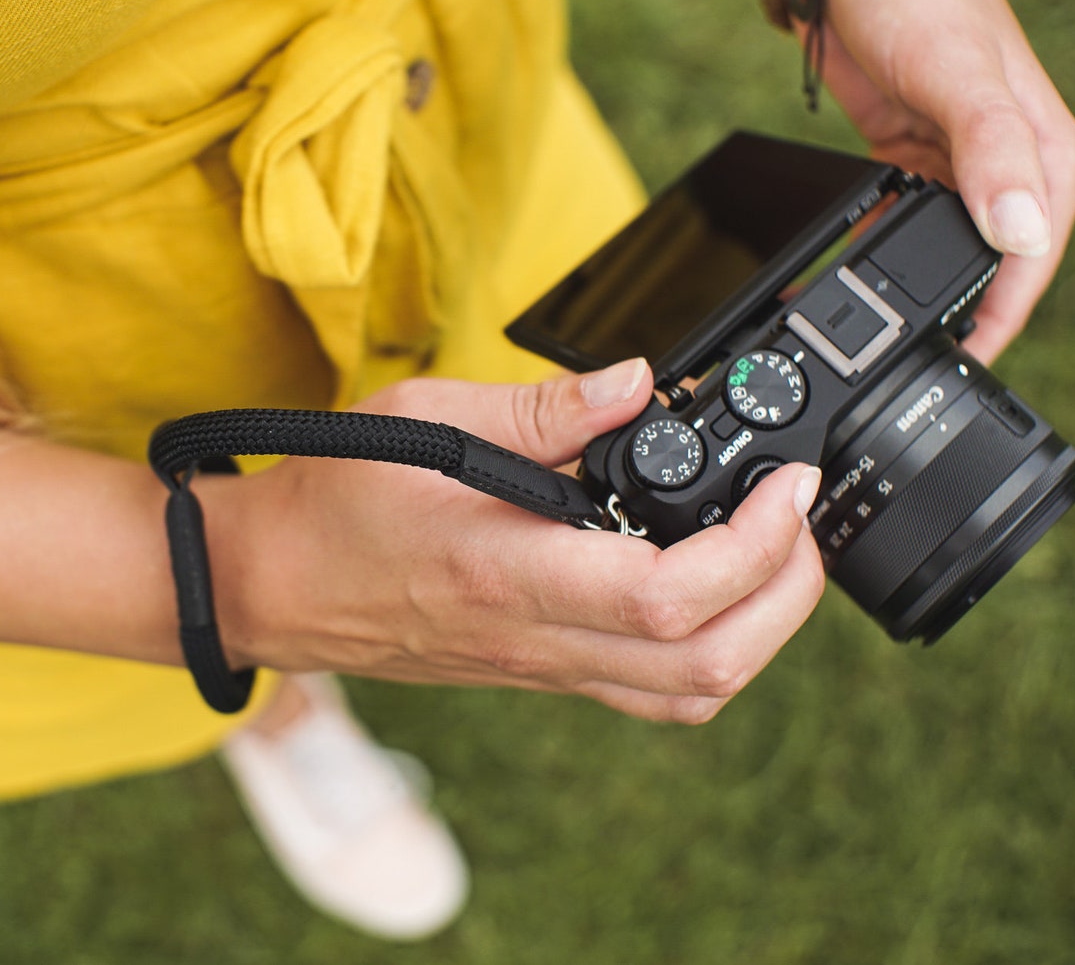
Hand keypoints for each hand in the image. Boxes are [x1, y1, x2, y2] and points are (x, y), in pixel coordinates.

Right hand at [200, 360, 825, 722]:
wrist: (278, 585)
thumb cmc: (338, 502)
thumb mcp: (426, 419)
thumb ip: (543, 408)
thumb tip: (639, 382)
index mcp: (506, 570)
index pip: (666, 595)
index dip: (755, 547)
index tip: (783, 486)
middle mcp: (535, 637)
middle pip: (708, 664)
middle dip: (787, 593)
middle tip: (796, 514)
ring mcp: (542, 669)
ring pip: (691, 692)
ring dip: (762, 631)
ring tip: (773, 550)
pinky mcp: (543, 675)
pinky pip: (654, 691)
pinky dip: (715, 649)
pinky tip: (715, 588)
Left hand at [814, 0, 1074, 361]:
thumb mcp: (956, 73)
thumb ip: (992, 152)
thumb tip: (1023, 234)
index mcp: (1048, 159)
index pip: (1032, 267)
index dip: (996, 325)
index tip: (955, 370)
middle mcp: (1012, 173)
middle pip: (989, 275)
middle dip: (946, 319)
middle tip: (890, 361)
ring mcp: (962, 173)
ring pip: (944, 259)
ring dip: (909, 294)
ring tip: (860, 336)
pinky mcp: (916, 166)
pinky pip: (904, 230)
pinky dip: (876, 257)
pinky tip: (844, 281)